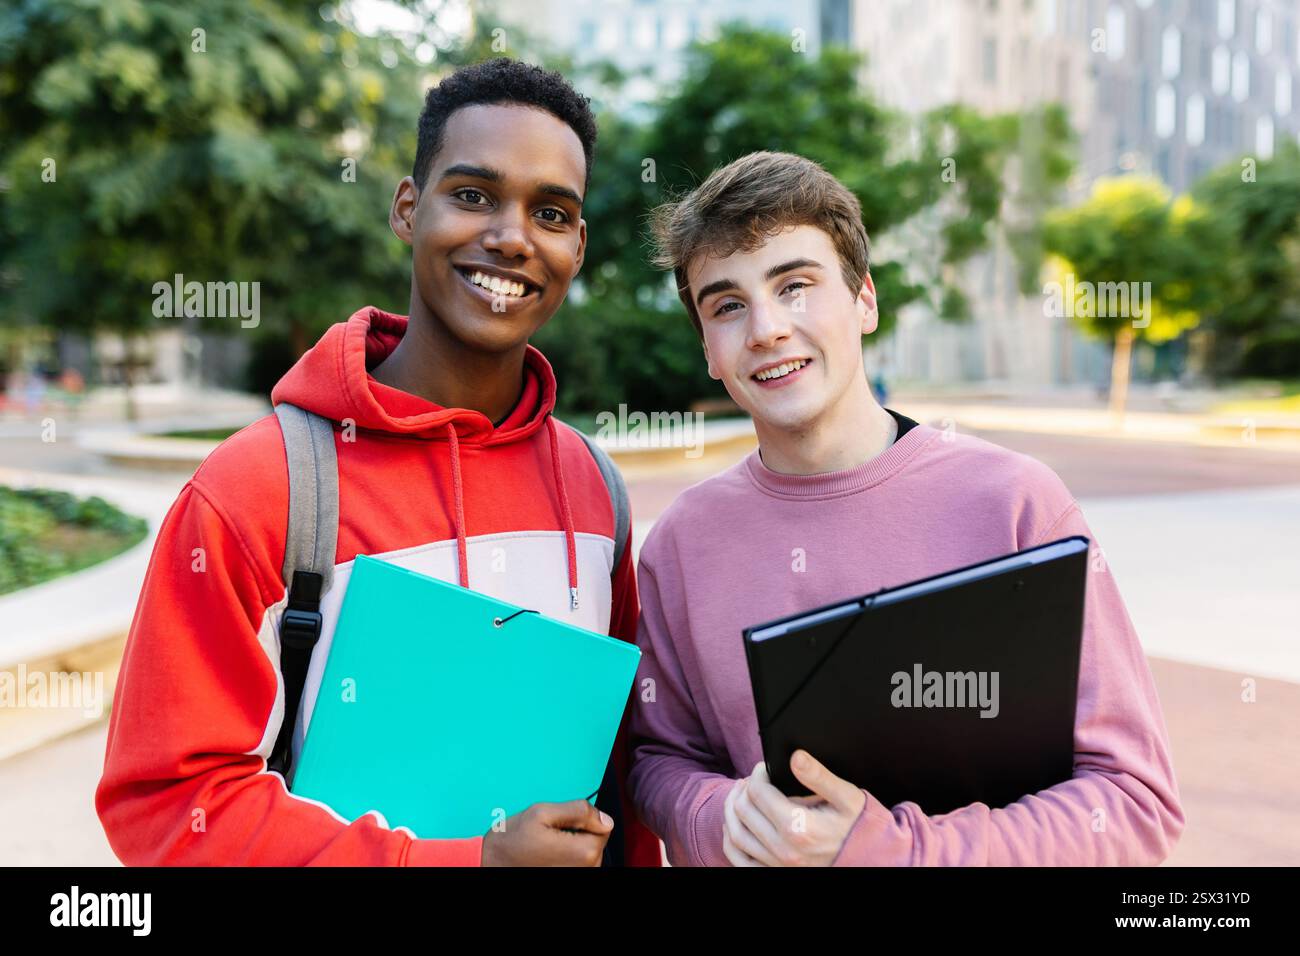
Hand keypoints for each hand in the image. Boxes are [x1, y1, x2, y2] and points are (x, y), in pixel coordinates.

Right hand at [481, 799, 612, 865]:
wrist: (490, 864)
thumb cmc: (512, 840)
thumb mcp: (542, 812)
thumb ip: (579, 810)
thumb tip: (604, 818)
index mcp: (583, 851)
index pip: (604, 826)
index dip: (583, 818)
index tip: (562, 822)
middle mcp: (585, 870)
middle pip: (596, 840)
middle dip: (578, 832)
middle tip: (550, 833)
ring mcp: (576, 877)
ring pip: (587, 852)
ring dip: (571, 845)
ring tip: (546, 845)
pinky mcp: (567, 879)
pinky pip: (576, 863)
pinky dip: (566, 857)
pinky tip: (547, 857)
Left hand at [722, 751, 865, 866]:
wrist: (867, 859)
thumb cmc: (857, 826)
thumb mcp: (847, 797)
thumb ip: (819, 776)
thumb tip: (796, 757)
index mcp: (799, 827)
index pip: (759, 792)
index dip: (757, 774)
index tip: (764, 768)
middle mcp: (783, 850)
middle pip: (743, 810)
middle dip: (744, 788)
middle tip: (753, 779)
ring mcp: (776, 866)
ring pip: (735, 833)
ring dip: (732, 809)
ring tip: (741, 795)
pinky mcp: (773, 874)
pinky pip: (738, 858)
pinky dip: (730, 839)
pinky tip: (736, 824)